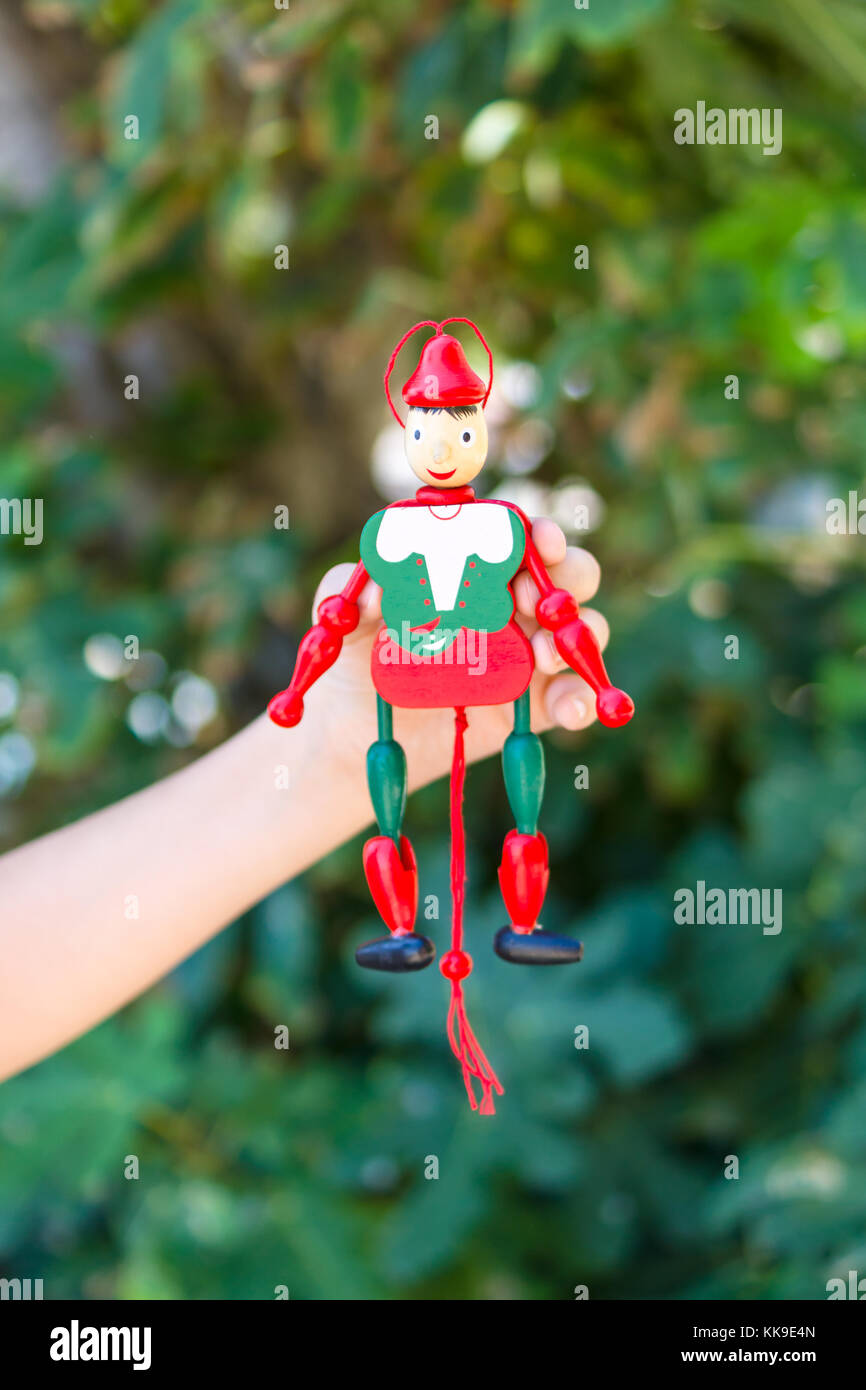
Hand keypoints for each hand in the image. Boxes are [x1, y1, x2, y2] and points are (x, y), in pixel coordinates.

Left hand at [301, 518, 614, 790]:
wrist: (356, 731)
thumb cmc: (357, 655)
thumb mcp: (344, 616)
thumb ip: (350, 591)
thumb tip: (376, 592)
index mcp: (476, 566)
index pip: (519, 536)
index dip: (536, 531)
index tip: (537, 539)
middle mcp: (512, 602)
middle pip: (566, 573)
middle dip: (564, 577)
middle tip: (527, 599)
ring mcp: (529, 652)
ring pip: (581, 630)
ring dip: (574, 635)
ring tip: (544, 656)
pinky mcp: (534, 704)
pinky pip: (572, 697)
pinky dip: (583, 699)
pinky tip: (573, 707)